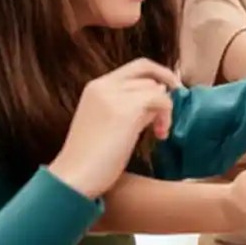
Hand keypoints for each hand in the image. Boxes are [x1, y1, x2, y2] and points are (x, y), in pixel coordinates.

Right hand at [50, 59, 181, 199]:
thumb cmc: (92, 159)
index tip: (170, 90)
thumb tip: (160, 92)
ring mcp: (113, 95)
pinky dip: (166, 116)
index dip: (158, 74)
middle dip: (164, 91)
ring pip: (156, 87)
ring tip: (158, 132)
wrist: (75, 177)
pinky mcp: (126, 109)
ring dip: (164, 109)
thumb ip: (132, 105)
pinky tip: (160, 135)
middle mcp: (103, 85)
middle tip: (166, 116)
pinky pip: (161, 99)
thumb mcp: (111, 123)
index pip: (136, 67)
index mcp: (96, 87)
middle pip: (148, 73)